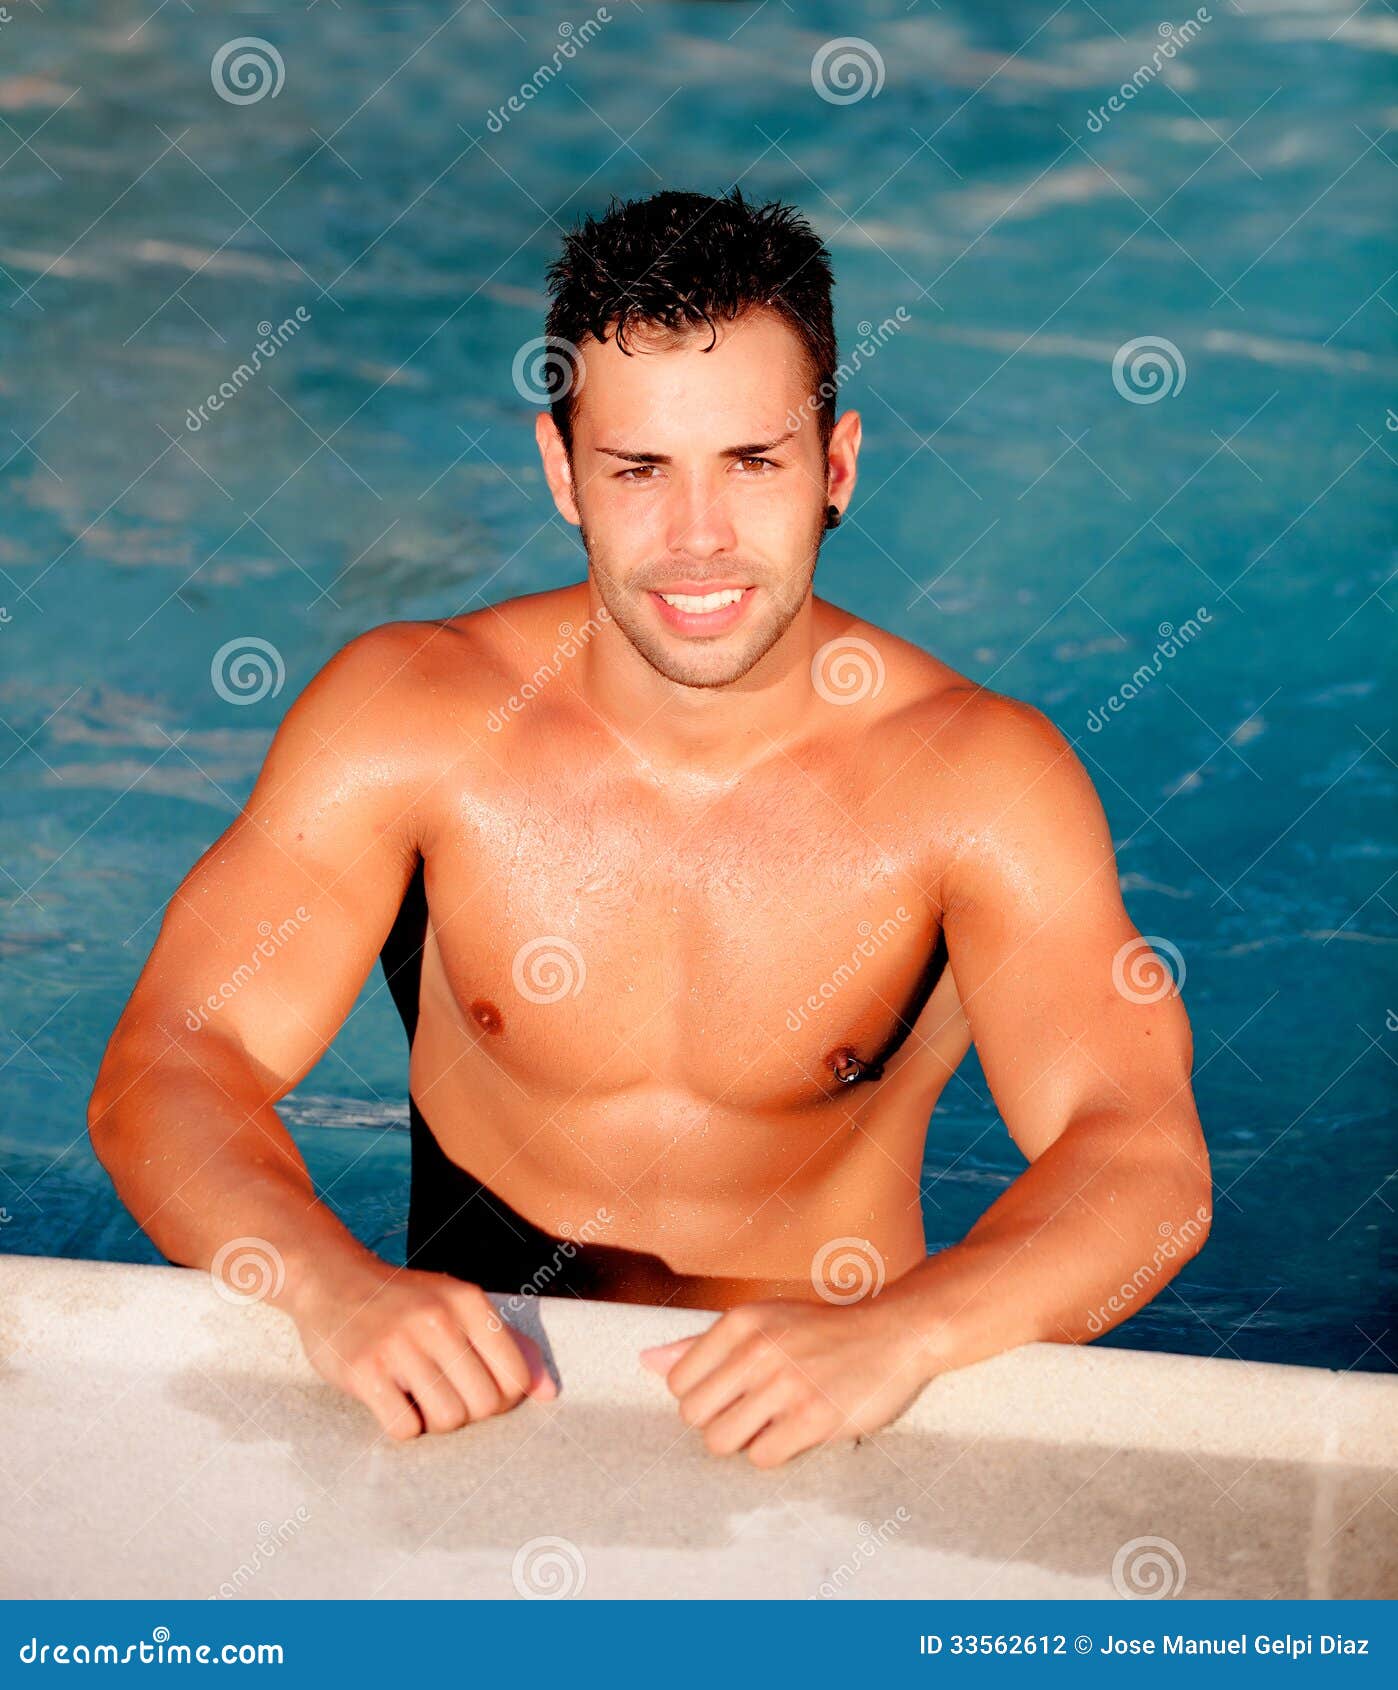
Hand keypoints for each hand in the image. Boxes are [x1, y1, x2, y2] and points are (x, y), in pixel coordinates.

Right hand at [288, 1256, 555, 1439]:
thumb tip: (550, 1394)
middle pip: (484, 1405)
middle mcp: (438, 1319)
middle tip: (445, 1396)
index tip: (479, 1390)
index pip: (515, 1378)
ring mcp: (399, 1345)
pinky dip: (403, 1426)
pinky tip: (392, 1401)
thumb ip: (509, 1346)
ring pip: (448, 1420)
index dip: (503, 1399)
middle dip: (470, 1413)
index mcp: (469, 1301)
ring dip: (435, 1421)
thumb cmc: (406, 1303)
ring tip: (419, 1397)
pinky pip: (405, 1428)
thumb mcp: (460, 1307)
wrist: (332, 1280)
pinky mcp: (365, 1371)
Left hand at [639, 1295, 936, 1468]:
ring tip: (768, 1424)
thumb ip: (701, 1344)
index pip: (677, 1381)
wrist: (893, 1334)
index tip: (728, 1392)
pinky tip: (793, 1432)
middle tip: (748, 1411)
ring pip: (720, 1441)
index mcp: (741, 1321)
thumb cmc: (820, 1330)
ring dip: (741, 1441)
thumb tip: (644, 1361)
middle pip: (693, 1415)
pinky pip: (760, 1457)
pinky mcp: (813, 1418)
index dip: (699, 1395)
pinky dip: (772, 1452)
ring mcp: (785, 1385)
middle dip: (716, 1421)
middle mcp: (758, 1350)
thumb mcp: (761, 1321)